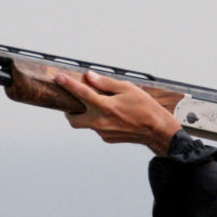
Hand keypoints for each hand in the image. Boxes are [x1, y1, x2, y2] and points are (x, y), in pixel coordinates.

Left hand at [56, 71, 182, 153]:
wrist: (156, 130)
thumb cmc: (145, 108)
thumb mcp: (128, 89)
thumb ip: (106, 83)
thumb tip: (90, 77)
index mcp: (105, 106)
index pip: (81, 93)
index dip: (68, 84)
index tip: (59, 78)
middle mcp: (100, 121)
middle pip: (73, 119)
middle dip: (69, 111)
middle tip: (73, 102)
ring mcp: (103, 132)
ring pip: (86, 124)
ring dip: (86, 116)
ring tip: (99, 107)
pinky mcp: (108, 139)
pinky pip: (97, 129)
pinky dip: (99, 121)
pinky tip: (112, 116)